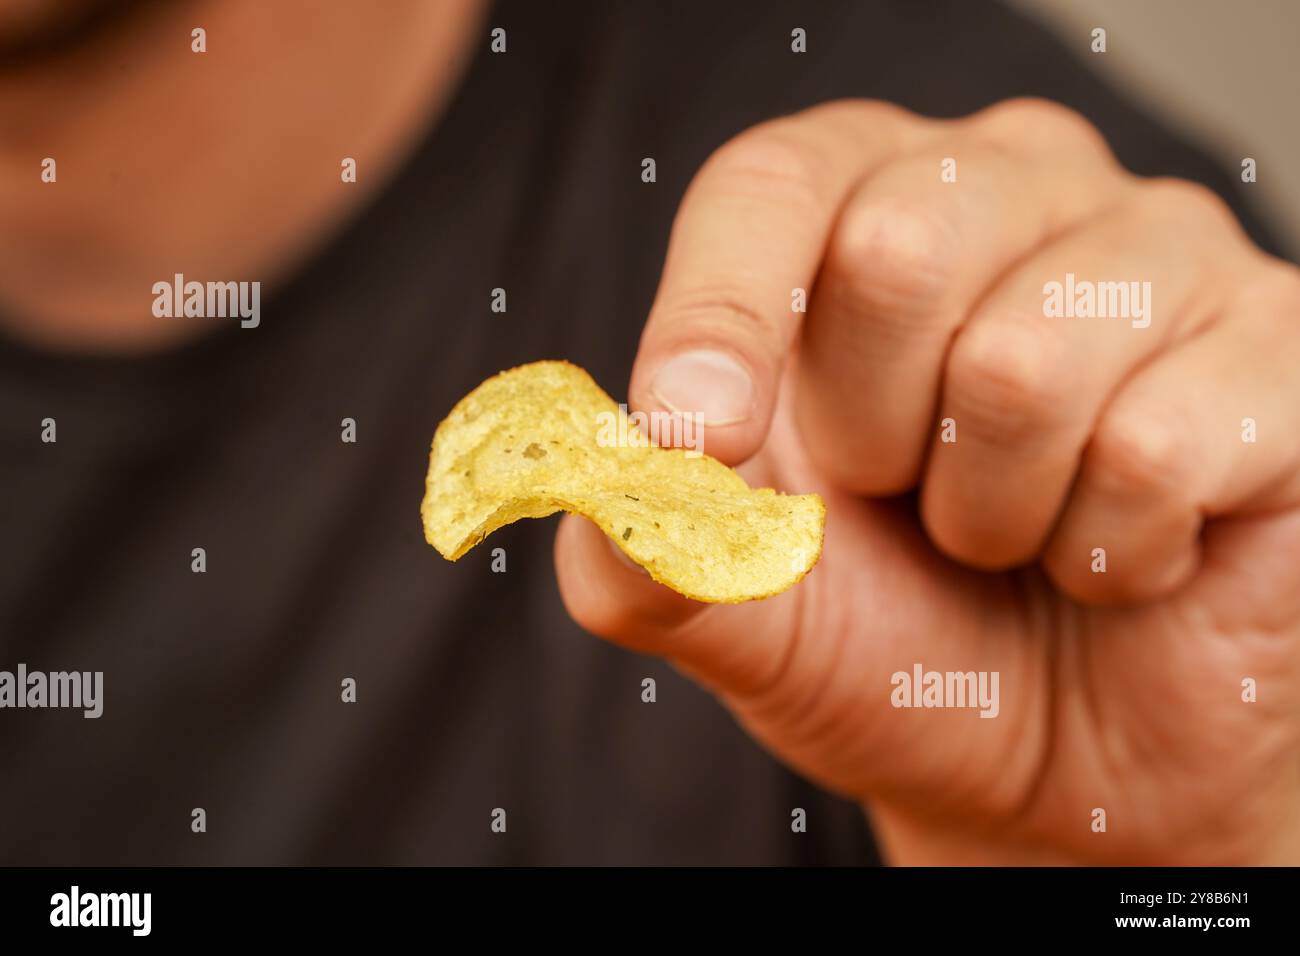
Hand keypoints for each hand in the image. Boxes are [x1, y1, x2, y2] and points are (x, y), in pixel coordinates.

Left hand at [554, 98, 1299, 863]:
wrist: (1055, 763)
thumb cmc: (893, 649)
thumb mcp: (741, 608)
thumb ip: (643, 546)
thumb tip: (597, 479)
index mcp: (858, 214)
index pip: (770, 187)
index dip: (717, 312)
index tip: (699, 437)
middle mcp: (1012, 191)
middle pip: (896, 241)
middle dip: (875, 438)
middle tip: (910, 500)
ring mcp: (1159, 255)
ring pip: (1024, 362)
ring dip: (992, 511)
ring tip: (1016, 533)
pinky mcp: (1277, 350)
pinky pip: (1156, 443)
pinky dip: (1107, 551)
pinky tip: (1122, 552)